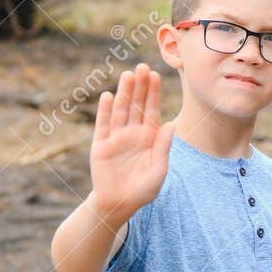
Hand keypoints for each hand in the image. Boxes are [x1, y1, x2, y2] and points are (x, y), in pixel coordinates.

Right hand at [91, 63, 173, 221]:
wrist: (118, 205)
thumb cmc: (142, 191)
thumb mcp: (158, 171)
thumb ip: (164, 148)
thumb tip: (171, 124)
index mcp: (149, 138)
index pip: (152, 110)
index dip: (153, 93)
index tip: (155, 75)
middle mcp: (133, 134)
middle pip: (137, 106)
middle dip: (140, 87)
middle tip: (142, 67)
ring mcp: (116, 138)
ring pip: (121, 111)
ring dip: (124, 93)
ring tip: (127, 75)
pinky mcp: (101, 145)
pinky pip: (103, 125)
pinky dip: (105, 111)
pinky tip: (108, 96)